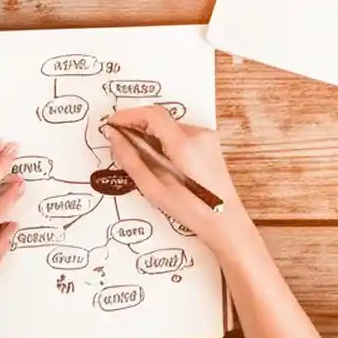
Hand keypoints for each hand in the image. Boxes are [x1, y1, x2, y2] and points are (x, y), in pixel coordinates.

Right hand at [106, 106, 257, 262]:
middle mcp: (198, 135)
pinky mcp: (209, 143)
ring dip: (150, 134)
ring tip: (139, 156)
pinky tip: (158, 160)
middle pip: (159, 118)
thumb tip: (114, 137)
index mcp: (185, 145)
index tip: (111, 123)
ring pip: (168, 126)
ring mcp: (206, 138)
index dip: (128, 115)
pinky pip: (179, 134)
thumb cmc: (192, 211)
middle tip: (119, 141)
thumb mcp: (154, 189)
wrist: (226, 223)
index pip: (152, 115)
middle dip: (136, 125)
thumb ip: (131, 160)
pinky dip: (163, 140)